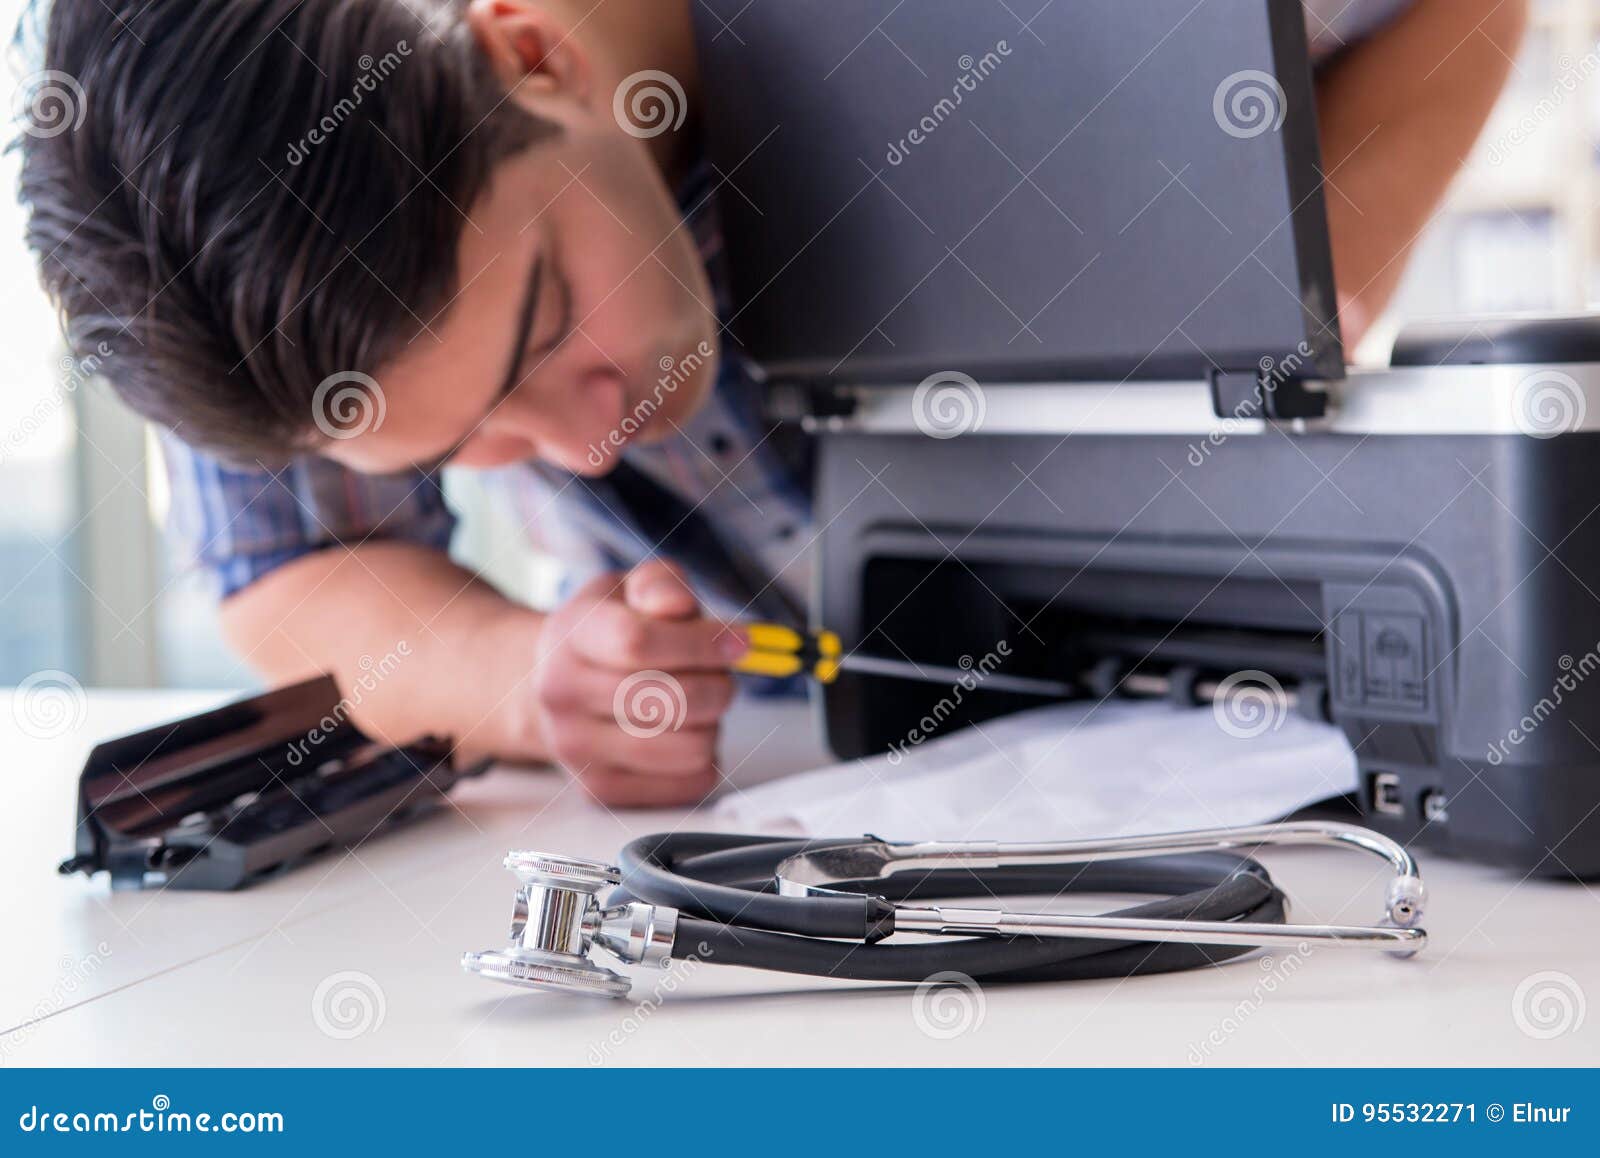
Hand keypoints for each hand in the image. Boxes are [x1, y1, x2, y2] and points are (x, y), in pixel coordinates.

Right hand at [529, 559, 743, 804]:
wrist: (557, 686)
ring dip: (713, 724)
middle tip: (720, 675)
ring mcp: (575, 749)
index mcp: (570, 634)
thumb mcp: (631, 589)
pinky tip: (683, 735)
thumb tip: (679, 606)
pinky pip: (689, 784)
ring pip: (690, 748)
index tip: (739, 642)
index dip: (702, 643)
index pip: (638, 642)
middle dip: (719, 685)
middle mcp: (561, 694)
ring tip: (698, 705)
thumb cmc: (609, 632)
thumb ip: (661, 585)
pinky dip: (704, 759)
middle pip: (672, 701)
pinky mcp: (599, 790)